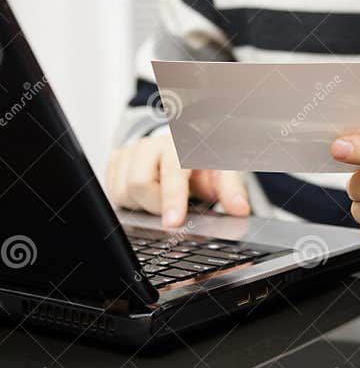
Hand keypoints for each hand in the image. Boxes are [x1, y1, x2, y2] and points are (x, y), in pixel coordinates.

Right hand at [105, 135, 249, 226]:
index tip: (173, 222)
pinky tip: (147, 195)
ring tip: (162, 198)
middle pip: (137, 184)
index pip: (173, 172)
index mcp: (180, 144)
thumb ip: (231, 189)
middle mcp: (152, 145)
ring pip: (121, 190)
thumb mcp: (222, 172)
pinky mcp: (116, 160)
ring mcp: (131, 151)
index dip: (172, 199)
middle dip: (155, 205)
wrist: (184, 146)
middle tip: (172, 208)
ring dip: (142, 204)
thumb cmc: (202, 161)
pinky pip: (112, 191)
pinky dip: (129, 200)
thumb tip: (240, 209)